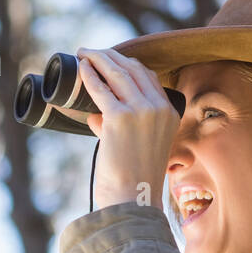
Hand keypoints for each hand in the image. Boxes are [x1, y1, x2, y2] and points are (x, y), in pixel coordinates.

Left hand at [75, 47, 179, 210]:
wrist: (133, 201)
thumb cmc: (132, 181)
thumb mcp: (137, 147)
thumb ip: (118, 128)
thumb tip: (94, 116)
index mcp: (170, 114)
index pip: (149, 78)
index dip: (127, 65)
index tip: (111, 60)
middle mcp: (159, 108)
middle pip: (133, 69)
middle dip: (110, 56)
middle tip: (92, 52)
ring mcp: (141, 110)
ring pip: (117, 73)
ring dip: (98, 58)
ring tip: (83, 53)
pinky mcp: (119, 117)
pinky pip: (101, 88)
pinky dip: (90, 75)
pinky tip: (81, 68)